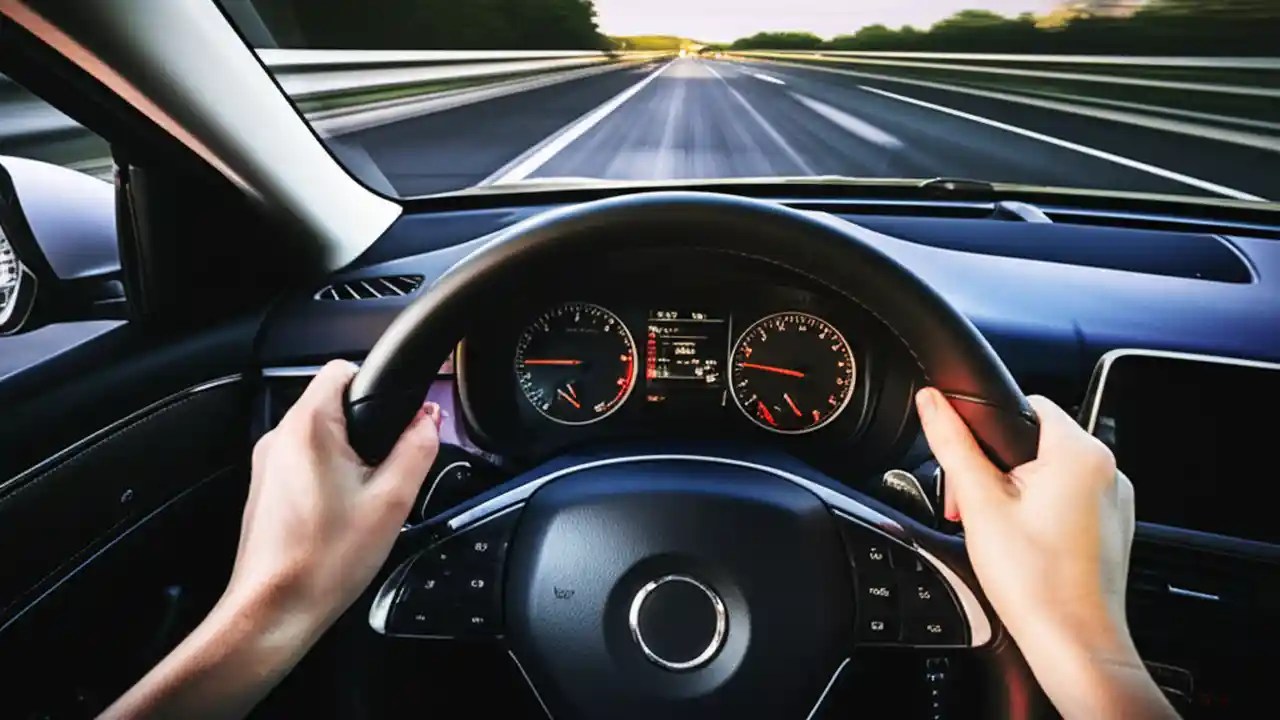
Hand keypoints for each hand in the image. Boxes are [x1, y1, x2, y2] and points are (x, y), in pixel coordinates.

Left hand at [228, 359, 440, 630]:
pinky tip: (344, 515)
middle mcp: (281, 438)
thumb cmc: (323, 561)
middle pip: (335, 404)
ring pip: (322, 437)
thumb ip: (417, 448)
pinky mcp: (267, 489)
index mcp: (309, 427)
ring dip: (350, 457)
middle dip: (369, 429)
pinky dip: (330, 478)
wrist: (276, 609)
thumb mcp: (392, 500)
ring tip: (366, 499)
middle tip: (388, 470)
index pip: (344, 369)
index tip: (399, 414)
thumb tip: (429, 419)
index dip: (379, 386)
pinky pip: (306, 464)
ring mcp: (268, 465)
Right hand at [915, 388, 1174, 718]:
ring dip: (1014, 493)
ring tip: (998, 531)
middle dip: (994, 470)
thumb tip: (932, 402)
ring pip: (1049, 474)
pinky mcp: (1110, 526)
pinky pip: (1067, 500)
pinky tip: (1023, 544)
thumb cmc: (1035, 582)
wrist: (1072, 642)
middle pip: (1033, 444)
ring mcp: (1113, 500)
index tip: (968, 467)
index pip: (1026, 405)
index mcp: (1079, 452)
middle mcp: (1106, 470)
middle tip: (974, 508)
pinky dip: (1039, 513)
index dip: (986, 431)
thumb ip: (952, 445)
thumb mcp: (979, 504)